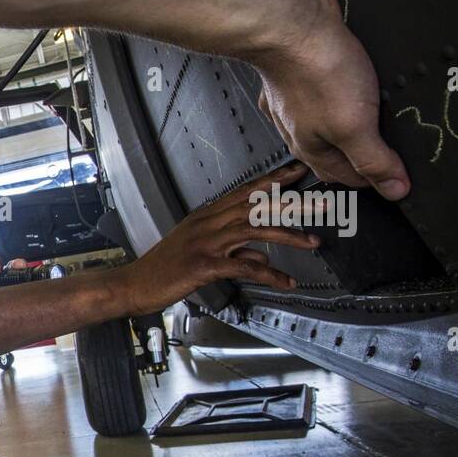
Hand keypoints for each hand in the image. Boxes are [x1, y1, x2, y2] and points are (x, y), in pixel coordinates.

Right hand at [115, 162, 320, 315]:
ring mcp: (206, 242)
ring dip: (288, 235)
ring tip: (314, 242)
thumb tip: (259, 256)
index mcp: (206, 216)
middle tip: (324, 201)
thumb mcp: (199, 254)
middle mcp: (208, 223)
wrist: (133, 284)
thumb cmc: (163, 269)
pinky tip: (286, 282)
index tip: (298, 172)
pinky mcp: (205, 264)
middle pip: (257, 205)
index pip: (245, 191)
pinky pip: (245, 266)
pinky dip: (269, 274)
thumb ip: (232, 252)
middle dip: (293, 202)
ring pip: (255, 229)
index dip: (273, 180)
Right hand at [253, 0, 408, 199]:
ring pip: (323, 122)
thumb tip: (394, 190)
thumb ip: (374, 159)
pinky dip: (331, 93)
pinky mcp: (299, 70)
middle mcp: (298, 128)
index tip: (398, 175)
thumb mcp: (355, 126)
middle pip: (333, 153)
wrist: (289, 21)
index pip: (348, 177)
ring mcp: (295, 99)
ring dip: (343, 126)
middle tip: (382, 155)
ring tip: (367, 120)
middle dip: (357, 156)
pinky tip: (344, 81)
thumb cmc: (315, 70)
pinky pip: (317, 90)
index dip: (376, 178)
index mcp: (310, 148)